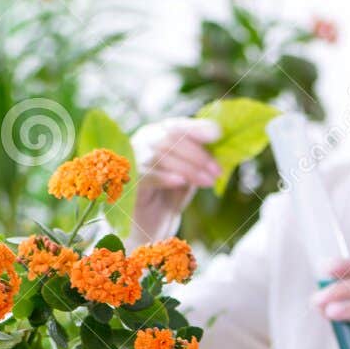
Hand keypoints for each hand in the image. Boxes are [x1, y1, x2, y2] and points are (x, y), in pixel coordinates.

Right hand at [130, 117, 221, 236]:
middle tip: (216, 170)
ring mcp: (132, 159)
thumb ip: (201, 157)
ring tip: (208, 181)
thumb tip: (222, 146)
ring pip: (161, 156)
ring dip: (189, 169)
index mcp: (159, 134)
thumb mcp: (191, 172)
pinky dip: (165, 177)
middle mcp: (143, 141)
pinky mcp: (127, 181)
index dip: (197, 128)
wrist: (154, 223)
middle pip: (170, 139)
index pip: (178, 125)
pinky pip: (146, 175)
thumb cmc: (173, 194)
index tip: (217, 134)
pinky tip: (181, 182)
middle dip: (198, 155)